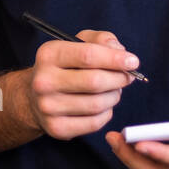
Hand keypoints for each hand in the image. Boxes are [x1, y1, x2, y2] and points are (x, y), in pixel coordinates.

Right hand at [21, 30, 137, 139]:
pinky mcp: (56, 128)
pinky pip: (94, 123)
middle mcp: (44, 81)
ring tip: (114, 90)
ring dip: (114, 96)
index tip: (133, 62)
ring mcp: (48, 107)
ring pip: (97, 104)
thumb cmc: (64, 66)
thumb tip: (120, 51)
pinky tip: (103, 105)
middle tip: (128, 77)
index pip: (88, 55)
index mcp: (49, 55)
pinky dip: (106, 113)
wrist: (34, 96)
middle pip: (95, 81)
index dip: (115, 59)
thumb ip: (101, 40)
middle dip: (119, 79)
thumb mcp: (76, 43)